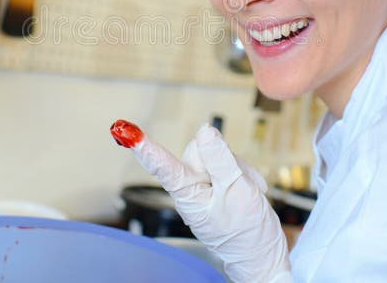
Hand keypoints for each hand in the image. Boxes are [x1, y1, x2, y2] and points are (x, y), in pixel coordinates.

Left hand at [119, 122, 291, 282]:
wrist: (261, 255)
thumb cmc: (247, 233)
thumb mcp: (236, 191)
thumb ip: (220, 160)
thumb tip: (204, 132)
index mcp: (187, 194)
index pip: (162, 167)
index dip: (145, 148)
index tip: (125, 132)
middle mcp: (190, 190)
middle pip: (198, 152)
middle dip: (223, 158)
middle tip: (241, 180)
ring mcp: (202, 189)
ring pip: (214, 157)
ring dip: (236, 168)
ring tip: (247, 189)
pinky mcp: (214, 188)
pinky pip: (224, 167)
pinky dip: (239, 174)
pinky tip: (248, 189)